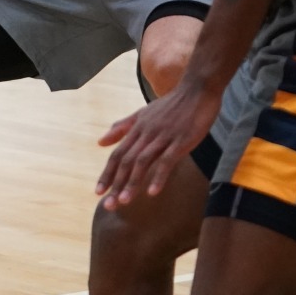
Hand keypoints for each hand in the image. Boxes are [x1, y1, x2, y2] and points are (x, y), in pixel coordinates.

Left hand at [97, 82, 222, 208]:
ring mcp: (163, 137)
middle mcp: (146, 134)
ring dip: (132, 183)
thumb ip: (122, 128)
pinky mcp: (181, 140)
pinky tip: (152, 192)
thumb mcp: (143, 113)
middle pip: (126, 161)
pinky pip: (167, 160)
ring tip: (124, 201)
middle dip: (116, 183)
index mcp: (137, 129)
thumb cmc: (171, 104)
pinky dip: (159, 176)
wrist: (197, 89)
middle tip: (108, 205)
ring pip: (142, 162)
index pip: (118, 155)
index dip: (107, 173)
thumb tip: (100, 142)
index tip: (98, 192)